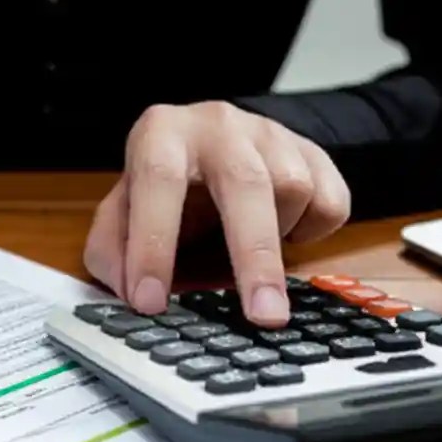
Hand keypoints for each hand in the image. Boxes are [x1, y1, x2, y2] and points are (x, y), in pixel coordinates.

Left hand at [83, 101, 350, 326]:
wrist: (214, 146)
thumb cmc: (164, 188)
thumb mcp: (121, 212)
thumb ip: (111, 250)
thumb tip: (128, 292)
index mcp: (161, 133)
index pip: (157, 181)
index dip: (153, 244)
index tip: (151, 302)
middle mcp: (218, 124)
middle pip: (244, 183)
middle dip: (253, 257)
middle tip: (262, 316)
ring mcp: (272, 134)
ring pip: (293, 190)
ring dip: (276, 238)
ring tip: (246, 249)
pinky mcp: (315, 153)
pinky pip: (330, 203)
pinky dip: (312, 231)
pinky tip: (283, 233)